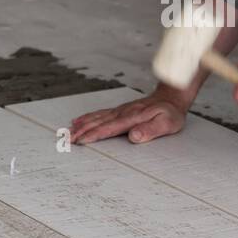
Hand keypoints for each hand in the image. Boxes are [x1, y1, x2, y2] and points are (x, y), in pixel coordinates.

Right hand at [69, 92, 187, 145]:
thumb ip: (150, 130)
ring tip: (67, 132)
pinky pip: (100, 114)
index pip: (109, 128)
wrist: (171, 97)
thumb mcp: (166, 123)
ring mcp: (120, 110)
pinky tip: (79, 120)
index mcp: (132, 117)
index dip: (94, 135)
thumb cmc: (170, 113)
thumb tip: (134, 137)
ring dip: (81, 125)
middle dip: (81, 131)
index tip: (81, 140)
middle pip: (98, 122)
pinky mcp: (120, 110)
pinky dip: (87, 117)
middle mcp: (123, 113)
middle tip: (66, 140)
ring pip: (96, 117)